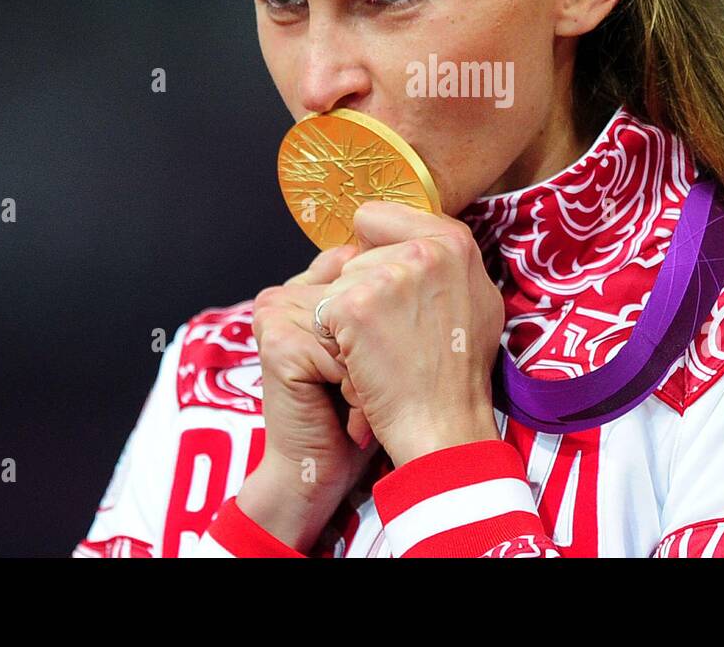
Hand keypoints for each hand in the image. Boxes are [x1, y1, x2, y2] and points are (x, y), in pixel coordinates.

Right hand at [238, 242, 380, 551]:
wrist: (325, 469)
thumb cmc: (368, 405)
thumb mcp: (387, 340)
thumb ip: (399, 292)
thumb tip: (445, 253)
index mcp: (316, 280)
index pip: (371, 259)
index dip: (398, 310)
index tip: (396, 356)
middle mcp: (292, 288)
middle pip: (372, 285)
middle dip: (392, 339)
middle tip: (381, 385)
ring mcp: (280, 311)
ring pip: (365, 317)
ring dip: (380, 368)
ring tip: (370, 400)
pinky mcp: (279, 343)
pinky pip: (346, 349)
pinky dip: (361, 388)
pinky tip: (353, 414)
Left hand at [310, 200, 505, 466]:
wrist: (444, 426)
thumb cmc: (460, 372)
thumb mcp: (478, 299)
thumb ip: (447, 260)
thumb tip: (414, 237)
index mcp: (455, 241)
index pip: (380, 217)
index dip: (378, 254)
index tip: (393, 292)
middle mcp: (422, 250)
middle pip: (357, 254)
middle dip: (365, 290)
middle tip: (397, 333)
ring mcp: (385, 277)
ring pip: (338, 282)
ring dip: (348, 315)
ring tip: (383, 349)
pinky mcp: (351, 306)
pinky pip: (321, 310)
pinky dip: (333, 339)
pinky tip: (362, 361)